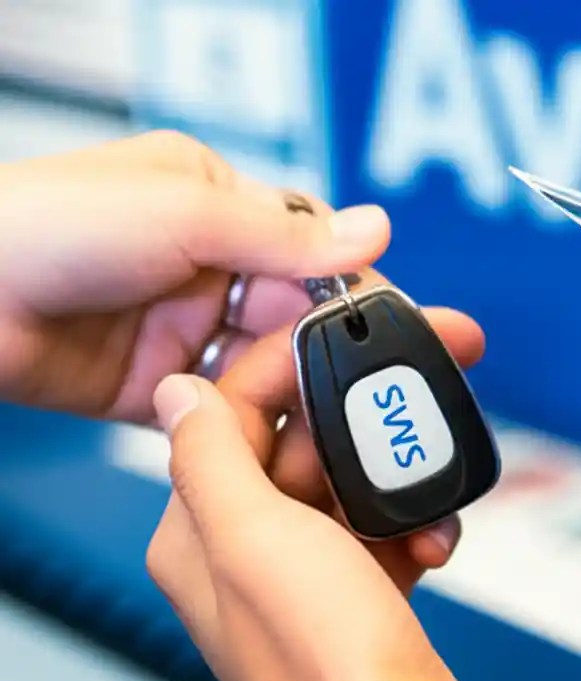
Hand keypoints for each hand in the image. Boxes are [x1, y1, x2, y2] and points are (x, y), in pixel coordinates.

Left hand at [0, 130, 388, 421]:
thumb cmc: (46, 224)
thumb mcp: (189, 216)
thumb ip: (287, 237)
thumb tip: (375, 228)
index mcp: (215, 203)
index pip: (308, 249)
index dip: (351, 288)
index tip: (393, 323)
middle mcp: (203, 264)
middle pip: (294, 314)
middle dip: (330, 347)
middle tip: (375, 384)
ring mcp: (179, 327)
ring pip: (264, 366)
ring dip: (293, 389)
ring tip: (332, 417)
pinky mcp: (155, 387)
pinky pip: (221, 408)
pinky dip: (249, 423)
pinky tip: (279, 437)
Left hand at [145, 306, 484, 680]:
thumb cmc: (322, 653)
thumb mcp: (256, 537)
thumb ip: (211, 456)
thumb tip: (177, 389)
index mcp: (202, 532)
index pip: (231, 414)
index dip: (287, 364)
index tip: (343, 331)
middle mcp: (246, 549)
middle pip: (299, 444)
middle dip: (360, 418)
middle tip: (413, 388)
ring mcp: (305, 572)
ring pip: (350, 483)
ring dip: (397, 473)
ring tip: (429, 471)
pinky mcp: (357, 591)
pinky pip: (386, 529)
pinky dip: (416, 523)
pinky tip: (435, 533)